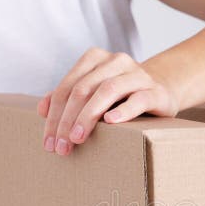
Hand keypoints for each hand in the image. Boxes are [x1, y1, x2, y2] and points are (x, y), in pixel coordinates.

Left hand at [38, 48, 177, 155]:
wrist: (162, 92)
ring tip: (77, 138)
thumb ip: (69, 98)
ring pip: (108, 90)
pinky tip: (110, 122)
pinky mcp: (156, 91)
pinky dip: (123, 110)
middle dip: (67, 120)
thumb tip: (42, 110)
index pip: (68, 87)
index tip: (48, 142)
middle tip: (60, 146)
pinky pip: (139, 99)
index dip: (54, 114)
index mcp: (96, 59)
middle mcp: (116, 61)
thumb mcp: (94, 94)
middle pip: (83, 89)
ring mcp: (138, 74)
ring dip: (88, 116)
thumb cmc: (122, 97)